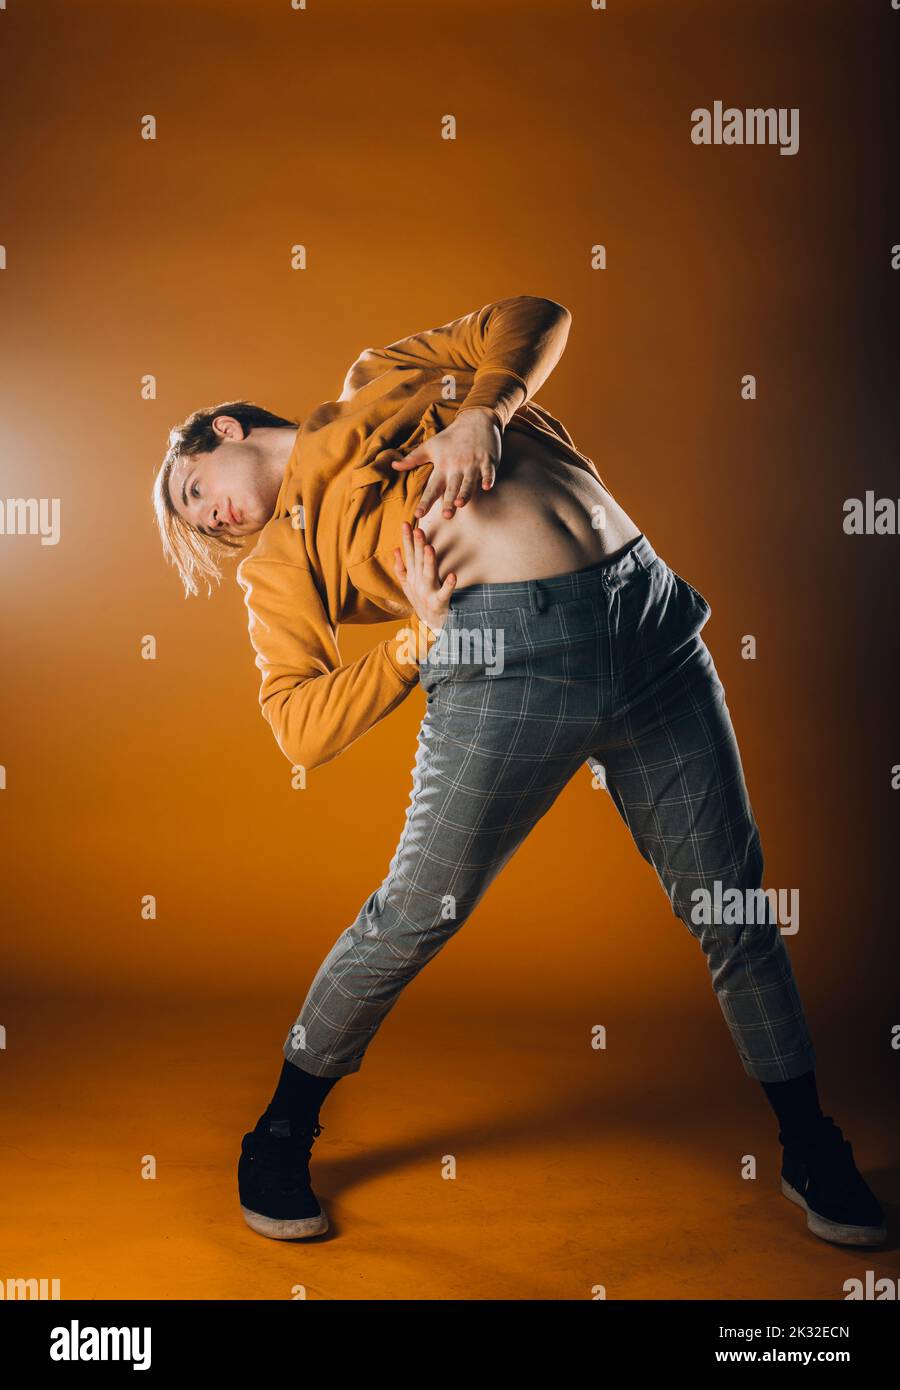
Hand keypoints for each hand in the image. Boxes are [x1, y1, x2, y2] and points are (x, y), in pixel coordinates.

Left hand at [391, 406, 500, 519]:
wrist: (475, 420)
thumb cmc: (451, 437)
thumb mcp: (430, 446)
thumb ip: (412, 459)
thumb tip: (393, 465)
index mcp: (443, 466)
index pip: (432, 488)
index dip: (425, 502)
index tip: (418, 514)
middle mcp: (457, 467)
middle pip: (451, 488)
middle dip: (448, 501)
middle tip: (445, 515)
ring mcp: (473, 464)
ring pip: (469, 482)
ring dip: (465, 493)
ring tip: (460, 504)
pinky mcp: (487, 460)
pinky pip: (488, 472)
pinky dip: (488, 479)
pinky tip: (487, 487)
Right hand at [393, 521, 455, 636]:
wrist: (430, 628)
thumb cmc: (421, 603)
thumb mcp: (407, 586)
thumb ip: (401, 568)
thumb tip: (396, 549)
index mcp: (411, 577)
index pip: (408, 554)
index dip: (407, 539)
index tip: (406, 523)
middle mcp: (417, 584)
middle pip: (417, 561)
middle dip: (417, 545)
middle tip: (418, 529)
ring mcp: (427, 594)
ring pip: (428, 574)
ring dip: (429, 561)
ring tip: (430, 548)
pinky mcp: (439, 604)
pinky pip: (444, 594)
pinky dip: (448, 586)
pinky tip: (452, 576)